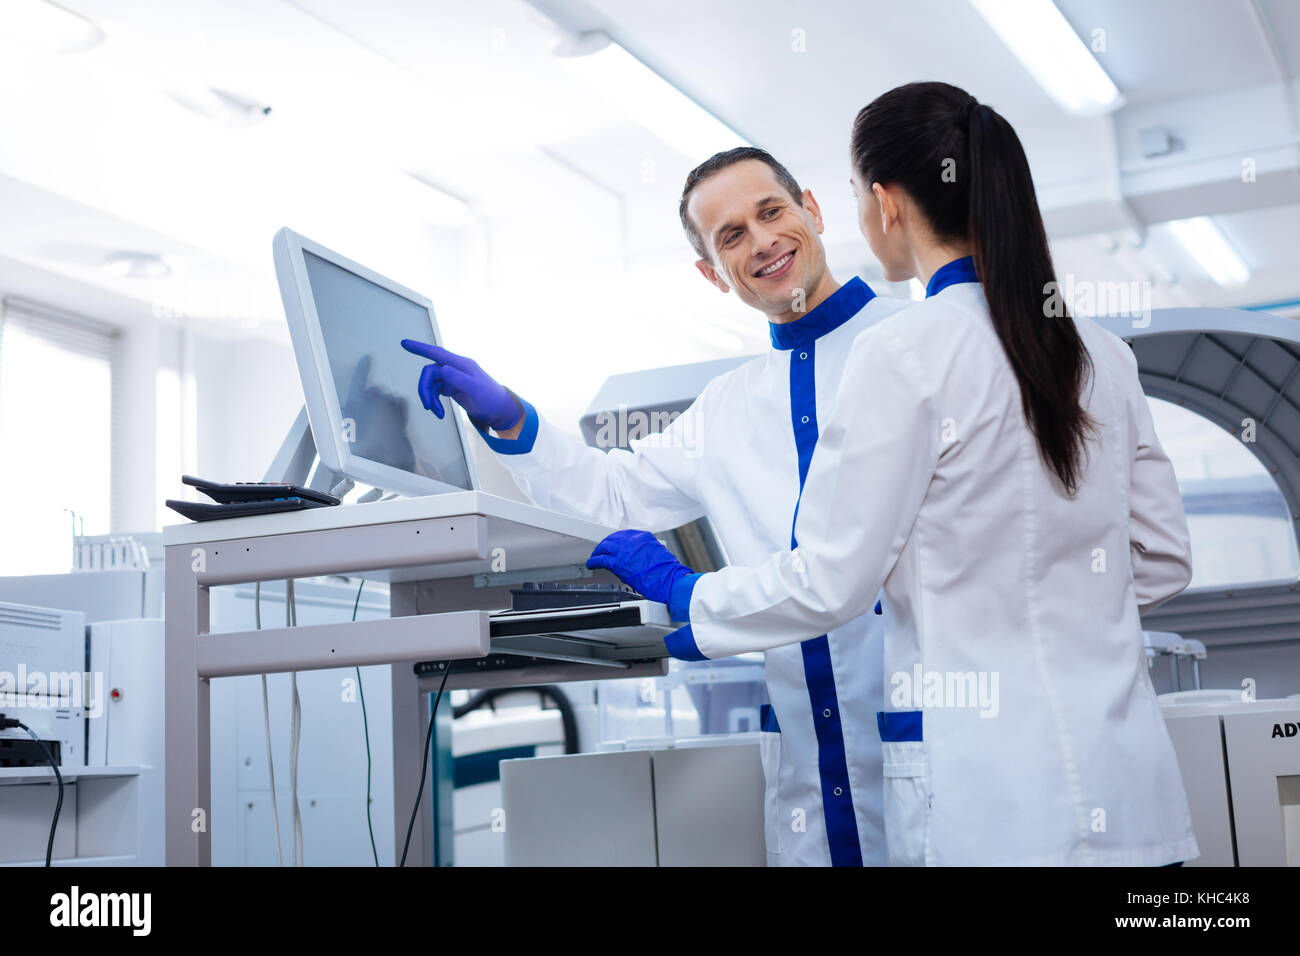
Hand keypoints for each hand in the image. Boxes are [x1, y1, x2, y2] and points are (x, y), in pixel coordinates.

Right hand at [399, 340, 521, 430]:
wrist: (499, 410)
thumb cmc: (491, 399)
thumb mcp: (476, 390)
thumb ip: (459, 379)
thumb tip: (443, 370)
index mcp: (461, 364)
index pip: (436, 353)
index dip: (420, 348)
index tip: (404, 343)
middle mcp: (455, 368)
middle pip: (430, 372)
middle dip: (425, 389)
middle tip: (428, 406)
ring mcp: (453, 377)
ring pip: (431, 383)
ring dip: (430, 398)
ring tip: (437, 412)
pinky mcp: (452, 387)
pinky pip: (436, 391)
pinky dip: (434, 401)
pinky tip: (439, 412)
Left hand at [587, 530, 695, 612]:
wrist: (669, 580)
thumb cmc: (667, 572)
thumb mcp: (658, 554)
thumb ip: (645, 551)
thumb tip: (636, 557)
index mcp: (644, 537)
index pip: (625, 535)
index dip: (618, 541)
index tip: (615, 545)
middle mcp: (632, 540)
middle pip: (613, 539)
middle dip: (606, 545)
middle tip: (603, 550)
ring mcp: (623, 550)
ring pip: (604, 546)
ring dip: (598, 551)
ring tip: (596, 556)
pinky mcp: (617, 563)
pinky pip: (600, 559)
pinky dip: (593, 561)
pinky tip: (592, 564)